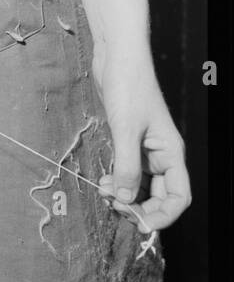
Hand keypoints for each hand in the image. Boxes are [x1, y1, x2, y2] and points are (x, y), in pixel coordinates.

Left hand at [93, 48, 191, 230]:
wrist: (116, 57)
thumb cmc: (128, 87)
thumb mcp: (126, 129)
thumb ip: (127, 166)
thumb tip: (126, 200)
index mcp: (171, 153)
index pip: (178, 197)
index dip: (163, 216)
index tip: (139, 224)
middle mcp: (162, 155)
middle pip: (159, 196)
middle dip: (139, 207)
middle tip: (114, 207)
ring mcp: (145, 149)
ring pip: (142, 186)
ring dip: (125, 195)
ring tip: (104, 192)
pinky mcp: (129, 141)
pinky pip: (128, 171)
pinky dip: (118, 180)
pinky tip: (103, 181)